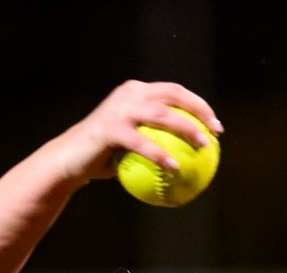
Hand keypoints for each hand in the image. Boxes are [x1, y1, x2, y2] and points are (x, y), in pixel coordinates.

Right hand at [45, 80, 223, 183]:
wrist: (70, 159)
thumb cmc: (105, 155)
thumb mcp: (133, 141)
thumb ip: (156, 137)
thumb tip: (193, 153)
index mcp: (136, 92)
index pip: (174, 91)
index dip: (199, 104)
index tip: (216, 125)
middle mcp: (128, 94)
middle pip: (173, 95)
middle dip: (199, 110)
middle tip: (215, 133)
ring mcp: (119, 109)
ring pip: (162, 115)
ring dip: (187, 129)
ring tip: (203, 146)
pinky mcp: (110, 128)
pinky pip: (142, 142)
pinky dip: (160, 154)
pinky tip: (175, 167)